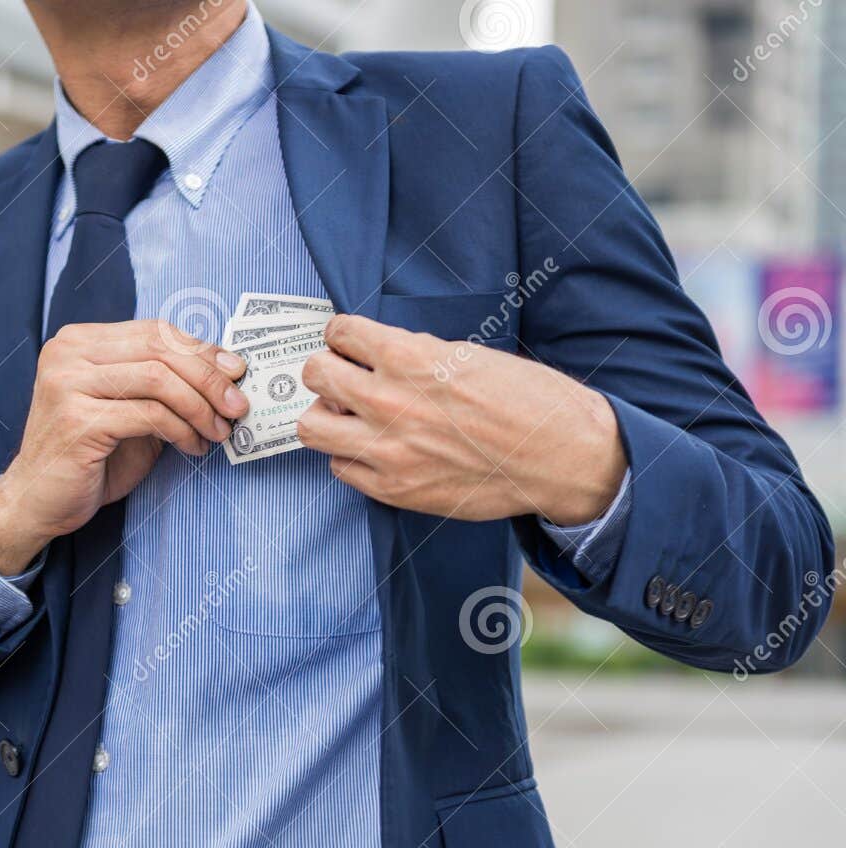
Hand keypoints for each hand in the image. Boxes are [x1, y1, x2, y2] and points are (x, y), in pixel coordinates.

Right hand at [0, 320, 248, 573]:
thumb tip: (225, 370)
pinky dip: (182, 431)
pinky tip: (192, 447)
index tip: (237, 373)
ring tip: (217, 433)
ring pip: (159, 379)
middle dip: (209, 378)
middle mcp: (68, 354)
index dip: (202, 350)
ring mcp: (67, 384)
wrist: (35, 501)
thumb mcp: (128, 408)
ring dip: (200, 408)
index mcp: (79, 341)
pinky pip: (149, 416)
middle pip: (160, 348)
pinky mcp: (75, 421)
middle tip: (238, 406)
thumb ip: (162, 384)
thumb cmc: (87, 456)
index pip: (155, 330)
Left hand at [296, 315, 625, 525]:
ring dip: (326, 416)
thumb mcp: (468, 355)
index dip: (344, 336)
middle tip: (344, 378)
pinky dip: (350, 456)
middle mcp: (389, 401)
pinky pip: (339, 468)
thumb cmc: (527, 400)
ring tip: (349, 417)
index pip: (339, 333)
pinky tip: (374, 450)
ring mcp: (387, 449)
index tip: (351, 345)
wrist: (562, 457)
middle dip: (327, 370)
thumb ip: (414, 354)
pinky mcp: (394, 488)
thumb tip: (377, 356)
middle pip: (313, 374)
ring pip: (310, 427)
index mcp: (410, 357)